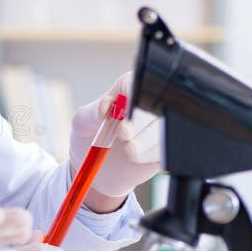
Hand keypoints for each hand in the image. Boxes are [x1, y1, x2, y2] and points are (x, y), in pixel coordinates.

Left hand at [70, 71, 160, 198]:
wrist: (100, 167)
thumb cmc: (90, 137)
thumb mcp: (82, 123)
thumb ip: (92, 113)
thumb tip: (106, 105)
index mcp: (129, 85)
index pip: (139, 83)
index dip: (134, 101)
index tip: (122, 119)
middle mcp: (150, 99)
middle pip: (159, 104)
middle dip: (140, 123)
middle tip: (124, 135)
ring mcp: (162, 122)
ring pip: (165, 127)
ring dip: (145, 142)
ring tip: (128, 149)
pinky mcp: (169, 142)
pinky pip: (168, 147)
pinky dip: (151, 154)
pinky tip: (136, 157)